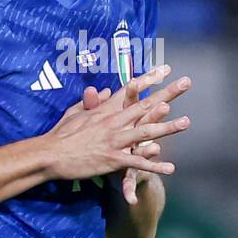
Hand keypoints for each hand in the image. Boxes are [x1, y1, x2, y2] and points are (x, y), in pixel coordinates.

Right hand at [42, 64, 191, 182]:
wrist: (51, 154)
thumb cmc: (61, 134)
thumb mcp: (76, 113)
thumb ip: (92, 102)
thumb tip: (104, 91)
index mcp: (106, 109)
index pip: (131, 89)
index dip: (149, 78)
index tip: (165, 69)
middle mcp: (113, 121)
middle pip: (145, 104)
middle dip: (167, 93)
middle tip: (185, 82)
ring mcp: (114, 139)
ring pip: (146, 131)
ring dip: (168, 127)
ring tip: (186, 122)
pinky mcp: (113, 159)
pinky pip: (137, 162)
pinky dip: (154, 166)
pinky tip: (170, 168)